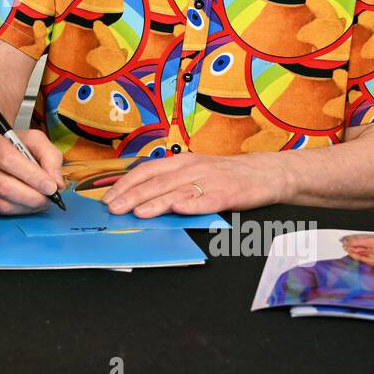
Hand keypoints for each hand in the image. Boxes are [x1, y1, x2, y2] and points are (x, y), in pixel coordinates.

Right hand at [0, 127, 64, 215]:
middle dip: (31, 196)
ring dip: (26, 206)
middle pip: (3, 185)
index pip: (8, 159)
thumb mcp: (35, 140)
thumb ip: (50, 157)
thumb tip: (56, 182)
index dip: (32, 176)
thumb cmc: (12, 145)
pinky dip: (17, 211)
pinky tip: (27, 204)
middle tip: (48, 198)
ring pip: (0, 203)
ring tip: (41, 201)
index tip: (50, 186)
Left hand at [103, 151, 285, 216]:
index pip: (146, 170)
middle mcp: (192, 168)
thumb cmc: (225, 175)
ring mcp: (210, 180)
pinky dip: (192, 204)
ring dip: (155, 202)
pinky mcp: (228, 193)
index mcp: (181, 161)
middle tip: (114, 208)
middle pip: (157, 182)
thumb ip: (171, 181)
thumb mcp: (195, 171)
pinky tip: (179, 210)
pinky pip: (207, 200)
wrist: (265, 173)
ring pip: (177, 190)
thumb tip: (139, 197)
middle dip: (132, 195)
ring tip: (137, 212)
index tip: (108, 197)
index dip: (125, 183)